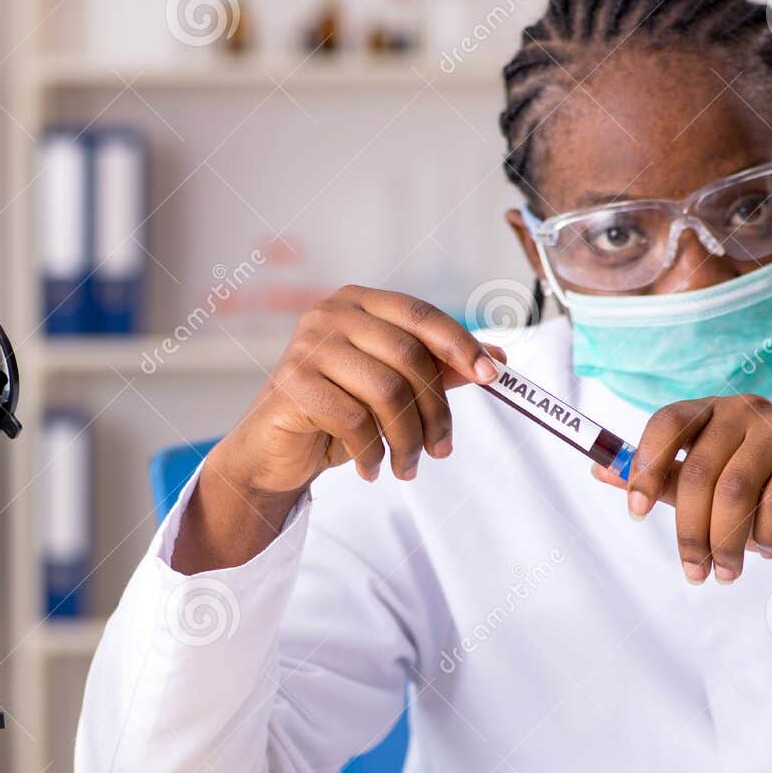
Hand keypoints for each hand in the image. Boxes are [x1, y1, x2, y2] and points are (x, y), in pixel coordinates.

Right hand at [208, 286, 503, 499]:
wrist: (275, 450)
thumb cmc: (335, 413)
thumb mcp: (393, 389)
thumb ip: (438, 368)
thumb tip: (496, 359)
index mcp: (360, 304)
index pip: (422, 315)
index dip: (460, 344)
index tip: (491, 376)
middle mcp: (331, 315)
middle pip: (410, 357)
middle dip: (435, 411)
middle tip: (441, 450)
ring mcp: (308, 346)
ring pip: (386, 391)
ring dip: (407, 440)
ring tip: (406, 467)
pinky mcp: (292, 383)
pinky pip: (354, 419)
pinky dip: (372, 452)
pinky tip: (372, 468)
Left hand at [592, 394, 771, 585]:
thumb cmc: (756, 503)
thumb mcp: (700, 495)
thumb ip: (658, 481)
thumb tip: (601, 470)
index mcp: (709, 412)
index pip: (667, 423)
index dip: (646, 466)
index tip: (635, 512)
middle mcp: (744, 410)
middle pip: (699, 469)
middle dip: (690, 530)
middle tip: (692, 571)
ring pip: (736, 490)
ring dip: (725, 542)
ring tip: (724, 573)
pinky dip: (765, 534)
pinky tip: (766, 548)